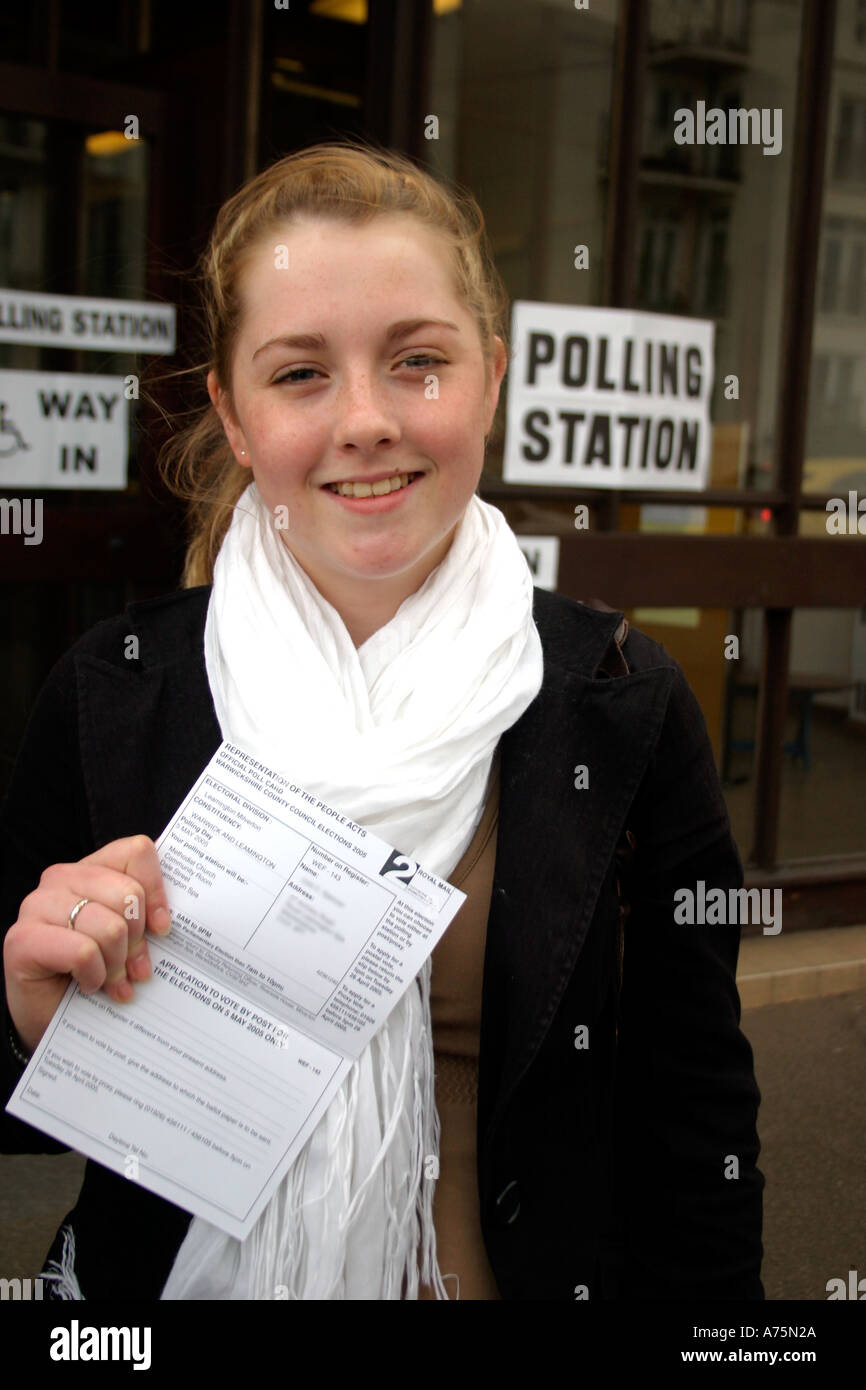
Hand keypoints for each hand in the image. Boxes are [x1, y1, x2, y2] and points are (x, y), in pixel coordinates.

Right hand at [3, 834, 171, 1055]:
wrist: (53, 1020)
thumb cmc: (96, 974)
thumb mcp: (129, 939)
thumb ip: (147, 917)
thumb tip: (172, 921)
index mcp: (90, 870)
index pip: (135, 852)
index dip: (156, 892)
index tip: (161, 929)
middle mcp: (60, 879)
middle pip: (128, 893)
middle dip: (138, 940)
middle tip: (134, 968)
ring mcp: (36, 906)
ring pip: (109, 926)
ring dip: (117, 964)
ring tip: (112, 981)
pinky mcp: (21, 940)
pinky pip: (83, 952)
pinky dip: (94, 976)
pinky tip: (89, 985)